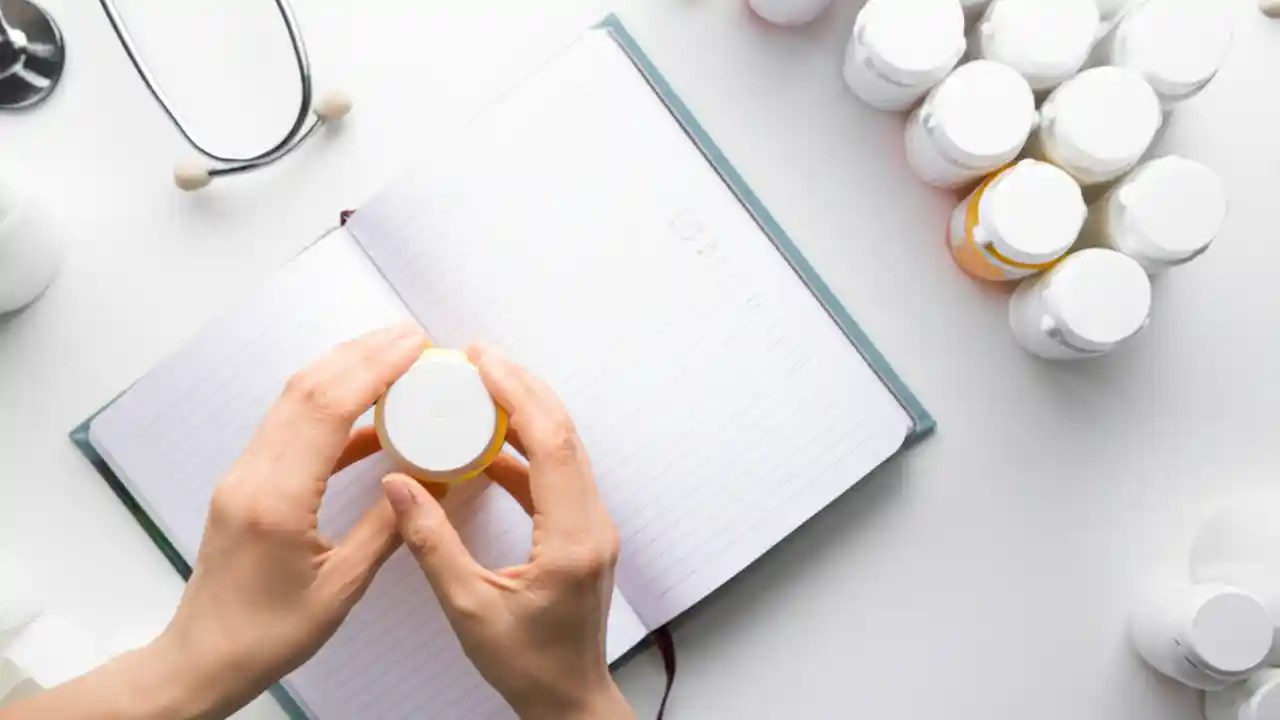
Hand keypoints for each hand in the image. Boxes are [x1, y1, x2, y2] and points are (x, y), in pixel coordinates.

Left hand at [150, 323, 427, 715]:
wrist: (204, 658)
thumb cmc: (266, 635)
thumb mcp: (342, 587)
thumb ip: (389, 528)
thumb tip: (432, 481)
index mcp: (276, 500)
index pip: (326, 409)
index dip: (372, 368)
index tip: (413, 346)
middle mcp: (252, 474)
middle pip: (306, 388)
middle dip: (361, 353)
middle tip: (412, 337)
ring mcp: (244, 474)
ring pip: (294, 400)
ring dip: (344, 370)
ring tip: (396, 358)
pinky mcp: (247, 481)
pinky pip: (291, 427)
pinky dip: (332, 408)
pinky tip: (372, 417)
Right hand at [381, 344, 632, 719]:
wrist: (569, 699)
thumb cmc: (527, 666)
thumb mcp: (469, 608)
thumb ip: (432, 544)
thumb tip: (400, 484)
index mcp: (571, 540)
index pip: (551, 444)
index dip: (517, 395)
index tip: (482, 362)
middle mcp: (592, 524)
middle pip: (564, 434)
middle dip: (522, 388)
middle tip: (478, 357)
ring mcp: (593, 526)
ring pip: (564, 450)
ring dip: (526, 414)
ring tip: (480, 388)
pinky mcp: (582, 532)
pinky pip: (556, 476)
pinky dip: (524, 452)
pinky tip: (488, 446)